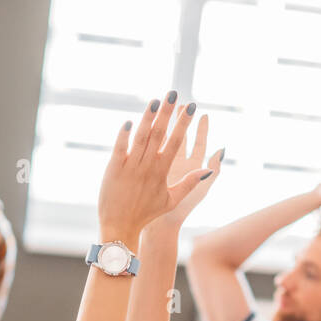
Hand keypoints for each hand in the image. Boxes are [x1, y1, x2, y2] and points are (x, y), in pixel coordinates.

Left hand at [98, 93, 208, 241]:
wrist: (121, 226)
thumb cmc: (147, 214)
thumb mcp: (171, 200)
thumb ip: (189, 184)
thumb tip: (207, 170)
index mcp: (162, 171)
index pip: (176, 141)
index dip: (184, 123)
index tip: (191, 106)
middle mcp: (147, 166)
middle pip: (159, 134)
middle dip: (167, 112)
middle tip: (174, 93)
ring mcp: (130, 167)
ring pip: (141, 137)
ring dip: (148, 118)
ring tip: (156, 100)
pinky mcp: (113, 169)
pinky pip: (119, 149)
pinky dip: (124, 136)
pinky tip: (129, 122)